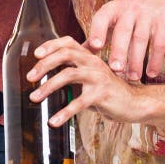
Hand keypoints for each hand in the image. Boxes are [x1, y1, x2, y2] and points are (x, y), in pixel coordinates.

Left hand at [27, 36, 142, 125]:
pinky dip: (64, 112)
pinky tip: (54, 121)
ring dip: (48, 86)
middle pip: (65, 54)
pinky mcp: (102, 94)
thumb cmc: (106, 90)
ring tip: (34, 97)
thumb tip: (44, 71)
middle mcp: (93, 62)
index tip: (36, 54)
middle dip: (44, 64)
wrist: (134, 103)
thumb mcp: (90, 75)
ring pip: (68, 75)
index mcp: (89, 56)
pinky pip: (79, 102)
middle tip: (30, 77)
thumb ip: (72, 70)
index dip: (51, 45)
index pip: (68, 42)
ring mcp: (98, 77)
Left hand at [87, 0, 164, 80]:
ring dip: (137, 60)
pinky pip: (159, 43)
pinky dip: (156, 60)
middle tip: (115, 70)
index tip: (95, 47)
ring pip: (141, 39)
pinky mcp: (163, 23)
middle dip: (119, 51)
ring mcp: (146, 16)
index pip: (102, 19)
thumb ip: (96, 36)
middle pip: (122, 31)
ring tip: (132, 77)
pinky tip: (151, 74)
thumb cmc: (125, 13)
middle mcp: (128, 11)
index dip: (98, 32)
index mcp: (111, 10)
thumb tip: (76, 54)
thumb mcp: (109, 18)